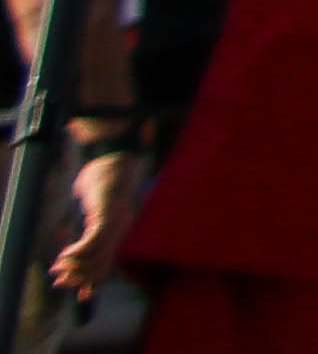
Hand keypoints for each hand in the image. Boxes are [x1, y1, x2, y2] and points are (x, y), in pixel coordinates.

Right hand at [47, 141, 127, 298]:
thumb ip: (92, 226)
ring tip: (58, 272)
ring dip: (76, 266)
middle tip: (61, 284)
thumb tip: (78, 241)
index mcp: (120, 229)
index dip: (95, 280)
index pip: (108, 262)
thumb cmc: (106, 182)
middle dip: (82, 277)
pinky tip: (64, 257)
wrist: (117, 158)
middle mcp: (122, 228)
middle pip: (103, 262)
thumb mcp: (98, 209)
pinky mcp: (109, 212)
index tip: (82, 296)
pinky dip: (78, 251)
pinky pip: (94, 239)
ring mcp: (117, 221)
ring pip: (98, 254)